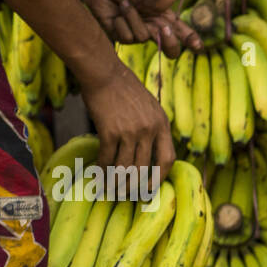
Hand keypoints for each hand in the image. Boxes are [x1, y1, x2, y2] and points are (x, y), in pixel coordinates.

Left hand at [67, 0, 200, 56]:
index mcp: (163, 16)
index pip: (181, 31)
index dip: (191, 39)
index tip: (198, 45)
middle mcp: (154, 28)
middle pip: (170, 48)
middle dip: (170, 42)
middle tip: (165, 30)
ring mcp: (139, 34)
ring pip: (143, 37)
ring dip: (132, 17)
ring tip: (124, 3)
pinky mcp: (123, 38)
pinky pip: (127, 37)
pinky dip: (120, 23)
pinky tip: (115, 14)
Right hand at [78, 61, 175, 177]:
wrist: (104, 72)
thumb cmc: (125, 88)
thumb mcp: (151, 106)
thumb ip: (154, 127)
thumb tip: (152, 152)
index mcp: (163, 124)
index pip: (168, 159)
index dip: (160, 177)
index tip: (151, 187)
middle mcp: (149, 130)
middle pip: (145, 169)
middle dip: (134, 186)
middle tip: (126, 194)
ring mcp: (130, 131)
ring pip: (125, 167)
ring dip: (116, 181)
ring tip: (109, 188)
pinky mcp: (110, 131)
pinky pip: (107, 157)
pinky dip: (102, 168)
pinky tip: (98, 173)